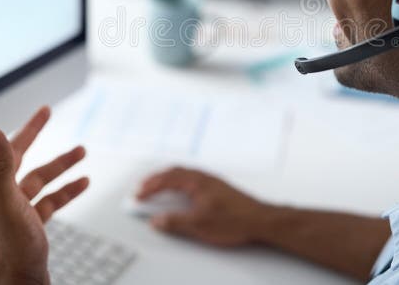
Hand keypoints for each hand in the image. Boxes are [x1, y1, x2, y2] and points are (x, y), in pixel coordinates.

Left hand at [0, 99, 88, 284]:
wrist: (20, 284)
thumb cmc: (9, 247)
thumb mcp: (6, 200)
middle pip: (13, 155)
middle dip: (31, 132)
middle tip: (45, 111)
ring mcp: (14, 209)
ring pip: (38, 177)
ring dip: (60, 163)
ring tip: (82, 150)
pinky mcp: (30, 223)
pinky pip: (50, 200)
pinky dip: (66, 189)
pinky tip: (83, 182)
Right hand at [136, 167, 267, 246]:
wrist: (260, 220)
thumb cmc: (235, 219)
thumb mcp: (199, 225)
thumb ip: (175, 222)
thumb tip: (157, 219)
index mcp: (197, 182)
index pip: (166, 181)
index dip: (150, 188)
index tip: (138, 196)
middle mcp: (204, 178)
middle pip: (174, 172)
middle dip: (155, 179)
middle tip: (142, 188)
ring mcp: (211, 181)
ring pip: (183, 173)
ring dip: (167, 179)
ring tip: (157, 187)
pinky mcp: (218, 188)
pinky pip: (192, 178)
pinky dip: (179, 181)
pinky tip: (181, 191)